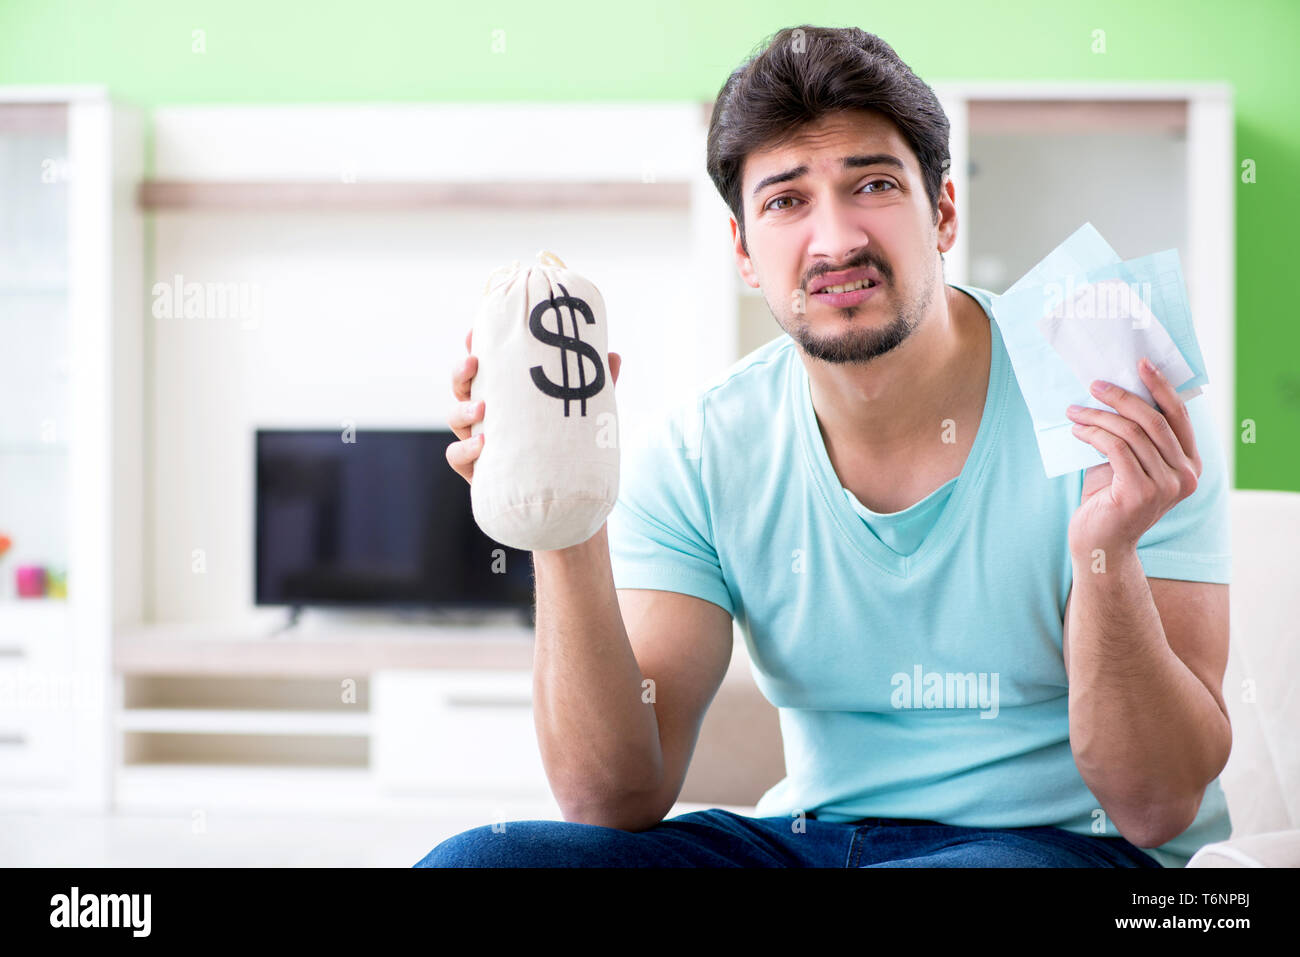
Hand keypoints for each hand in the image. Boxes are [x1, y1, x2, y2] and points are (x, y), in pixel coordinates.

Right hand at [445, 327, 621, 484]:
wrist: (565, 500)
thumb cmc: (570, 446)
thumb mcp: (586, 413)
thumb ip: (597, 386)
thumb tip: (614, 355)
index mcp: (506, 396)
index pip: (483, 367)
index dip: (473, 347)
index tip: (474, 333)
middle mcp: (487, 416)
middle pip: (461, 387)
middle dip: (461, 372)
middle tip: (474, 362)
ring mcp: (479, 443)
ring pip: (455, 419)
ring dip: (462, 410)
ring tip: (481, 407)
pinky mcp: (478, 471)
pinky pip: (457, 457)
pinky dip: (464, 449)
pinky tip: (482, 443)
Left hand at [1063, 357, 1201, 558]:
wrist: (1099, 544)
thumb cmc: (1110, 500)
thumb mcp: (1127, 462)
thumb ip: (1132, 435)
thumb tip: (1114, 392)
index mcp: (1190, 465)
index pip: (1179, 416)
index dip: (1161, 387)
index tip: (1141, 363)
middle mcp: (1187, 476)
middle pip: (1155, 421)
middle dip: (1123, 397)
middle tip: (1094, 384)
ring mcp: (1166, 486)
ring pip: (1131, 433)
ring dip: (1098, 416)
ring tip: (1074, 410)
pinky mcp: (1141, 493)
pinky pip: (1116, 448)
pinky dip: (1094, 433)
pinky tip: (1077, 429)